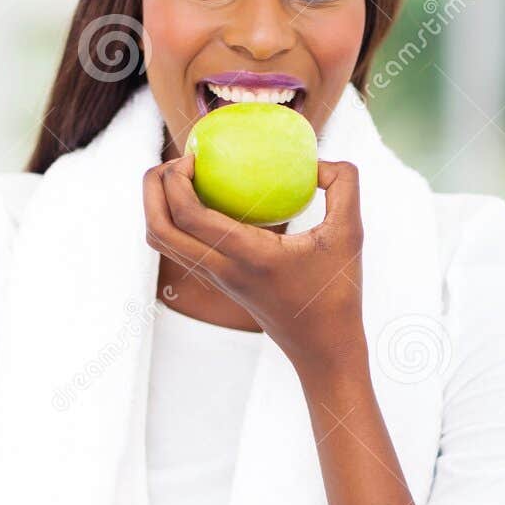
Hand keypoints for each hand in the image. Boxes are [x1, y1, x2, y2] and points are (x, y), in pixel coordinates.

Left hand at [142, 155, 365, 373]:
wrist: (322, 348)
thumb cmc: (339, 292)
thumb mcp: (352, 233)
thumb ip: (344, 185)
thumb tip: (318, 159)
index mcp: (247, 257)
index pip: (188, 216)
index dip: (176, 180)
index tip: (194, 156)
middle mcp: (222, 271)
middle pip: (158, 230)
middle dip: (152, 188)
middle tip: (176, 162)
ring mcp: (216, 280)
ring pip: (162, 243)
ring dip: (158, 206)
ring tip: (182, 177)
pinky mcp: (218, 284)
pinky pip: (180, 248)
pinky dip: (177, 220)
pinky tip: (206, 199)